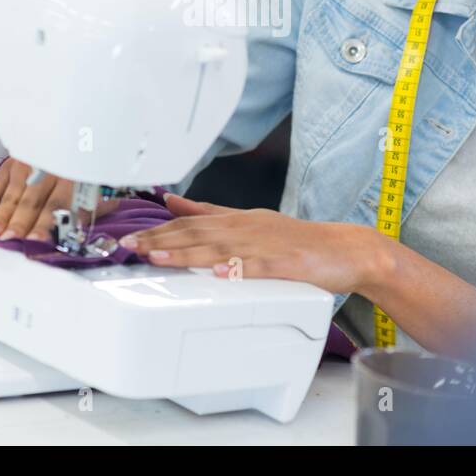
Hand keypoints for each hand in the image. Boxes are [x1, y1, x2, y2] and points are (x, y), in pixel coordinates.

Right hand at [0, 157, 119, 241]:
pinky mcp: (13, 165)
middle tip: (12, 237)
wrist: (79, 135)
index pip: (59, 204)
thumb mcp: (101, 191)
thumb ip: (90, 212)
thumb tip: (76, 236)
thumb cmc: (89, 171)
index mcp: (74, 178)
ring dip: (2, 213)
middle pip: (34, 199)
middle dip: (21, 220)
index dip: (48, 223)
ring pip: (14, 193)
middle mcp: (50, 170)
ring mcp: (29, 166)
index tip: (37, 240)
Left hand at [118, 193, 385, 293]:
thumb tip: (172, 202)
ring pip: (219, 248)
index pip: (190, 222)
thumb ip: (209, 212)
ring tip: (158, 256)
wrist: (345, 249)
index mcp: (237, 219)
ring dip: (186, 252)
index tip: (130, 237)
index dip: (158, 229)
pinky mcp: (284, 265)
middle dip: (161, 239)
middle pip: (197, 232)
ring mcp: (265, 246)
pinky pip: (257, 268)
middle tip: (129, 247)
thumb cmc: (296, 239)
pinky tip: (219, 273)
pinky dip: (237, 270)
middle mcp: (247, 228)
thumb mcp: (249, 219)